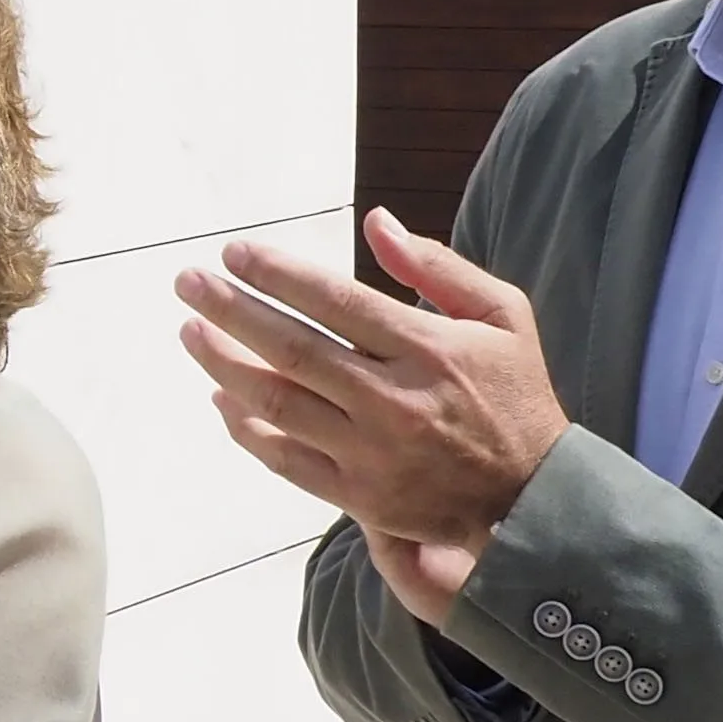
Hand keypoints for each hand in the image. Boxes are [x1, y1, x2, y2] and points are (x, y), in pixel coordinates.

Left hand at [176, 210, 570, 624]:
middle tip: (188, 283)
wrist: (534, 499)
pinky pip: (287, 460)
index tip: (234, 253)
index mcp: (428, 349)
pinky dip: (248, 430)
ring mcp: (372, 453)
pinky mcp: (360, 496)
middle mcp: (394, 400)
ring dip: (225, 365)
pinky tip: (222, 399)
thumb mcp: (503, 316)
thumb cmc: (515, 396)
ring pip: (279, 404)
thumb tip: (376, 223)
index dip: (278, 276)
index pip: (335, 302)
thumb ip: (438, 267)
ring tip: (190, 332)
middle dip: (230, 311)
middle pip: (293, 349)